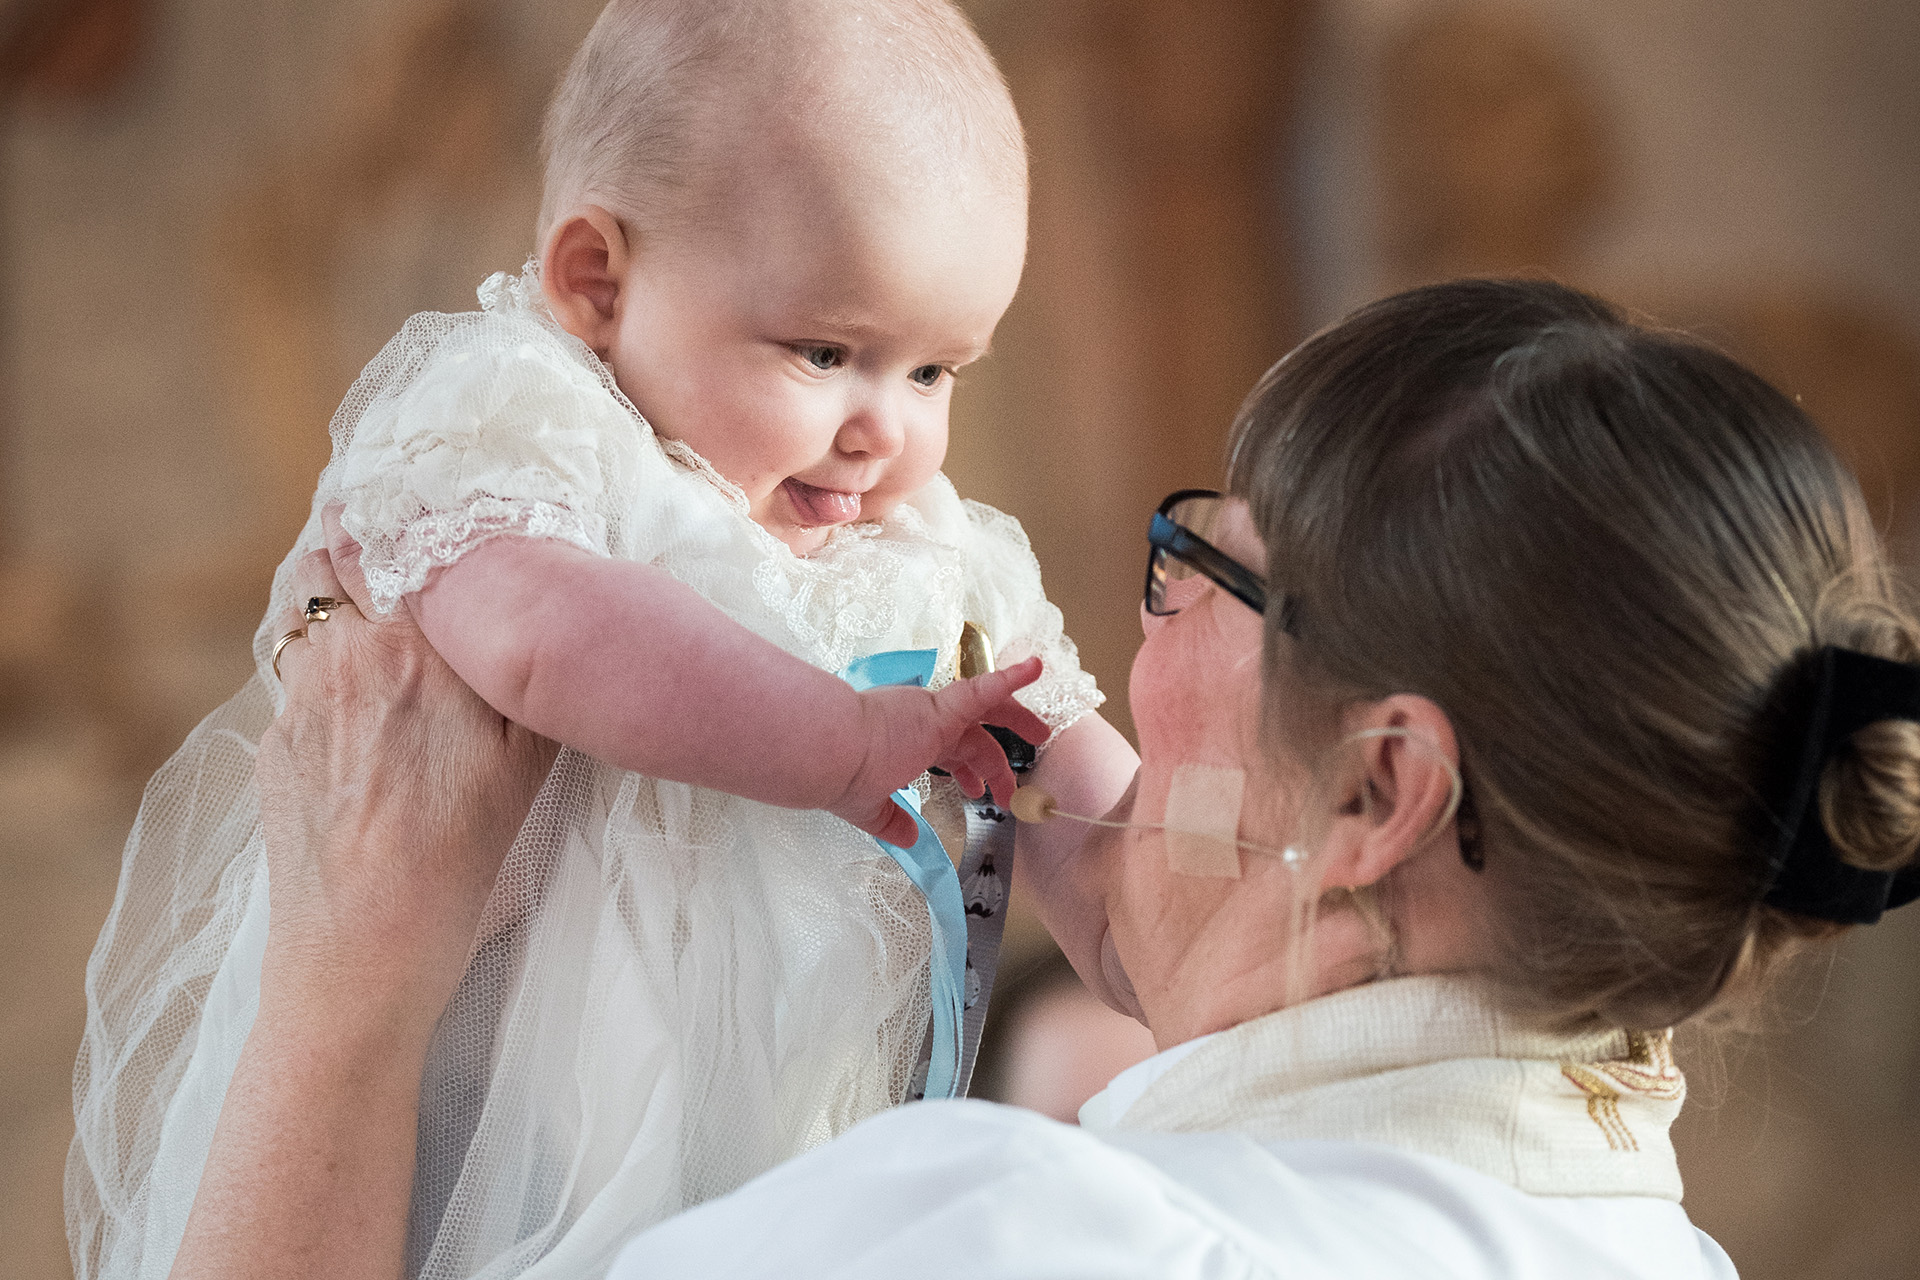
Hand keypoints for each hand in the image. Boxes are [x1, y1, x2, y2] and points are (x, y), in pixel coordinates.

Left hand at [258, 505, 557, 1033]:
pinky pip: (296, 681)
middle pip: (327, 557)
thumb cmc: (458, 865)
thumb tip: (540, 609)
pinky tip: (360, 711)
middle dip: (353, 540)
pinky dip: (322, 670)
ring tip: (373, 615)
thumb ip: (525, 673)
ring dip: (329, 599)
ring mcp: (300, 703)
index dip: (400, 510)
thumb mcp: (526, 762)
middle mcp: (348, 659)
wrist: (360, 956)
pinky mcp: (273, 748)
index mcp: (417, 649)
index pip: (390, 537)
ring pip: (303, 615)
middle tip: (392, 544)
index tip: (425, 504)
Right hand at [829, 656, 1050, 847]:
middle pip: (974, 734)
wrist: (825, 752)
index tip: (978, 793)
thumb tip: (909, 838)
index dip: (970, 772)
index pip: (950, 752)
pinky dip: (1010, 678)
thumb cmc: (838, 774)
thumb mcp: (868, 805)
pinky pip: (983, 690)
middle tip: (1022, 768)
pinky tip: (1034, 667)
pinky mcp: (940, 708)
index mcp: (908, 741)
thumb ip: (891, 821)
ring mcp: (933, 713)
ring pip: (987, 709)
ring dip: (1017, 718)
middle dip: (998, 754)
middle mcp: (923, 722)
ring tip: (1042, 733)